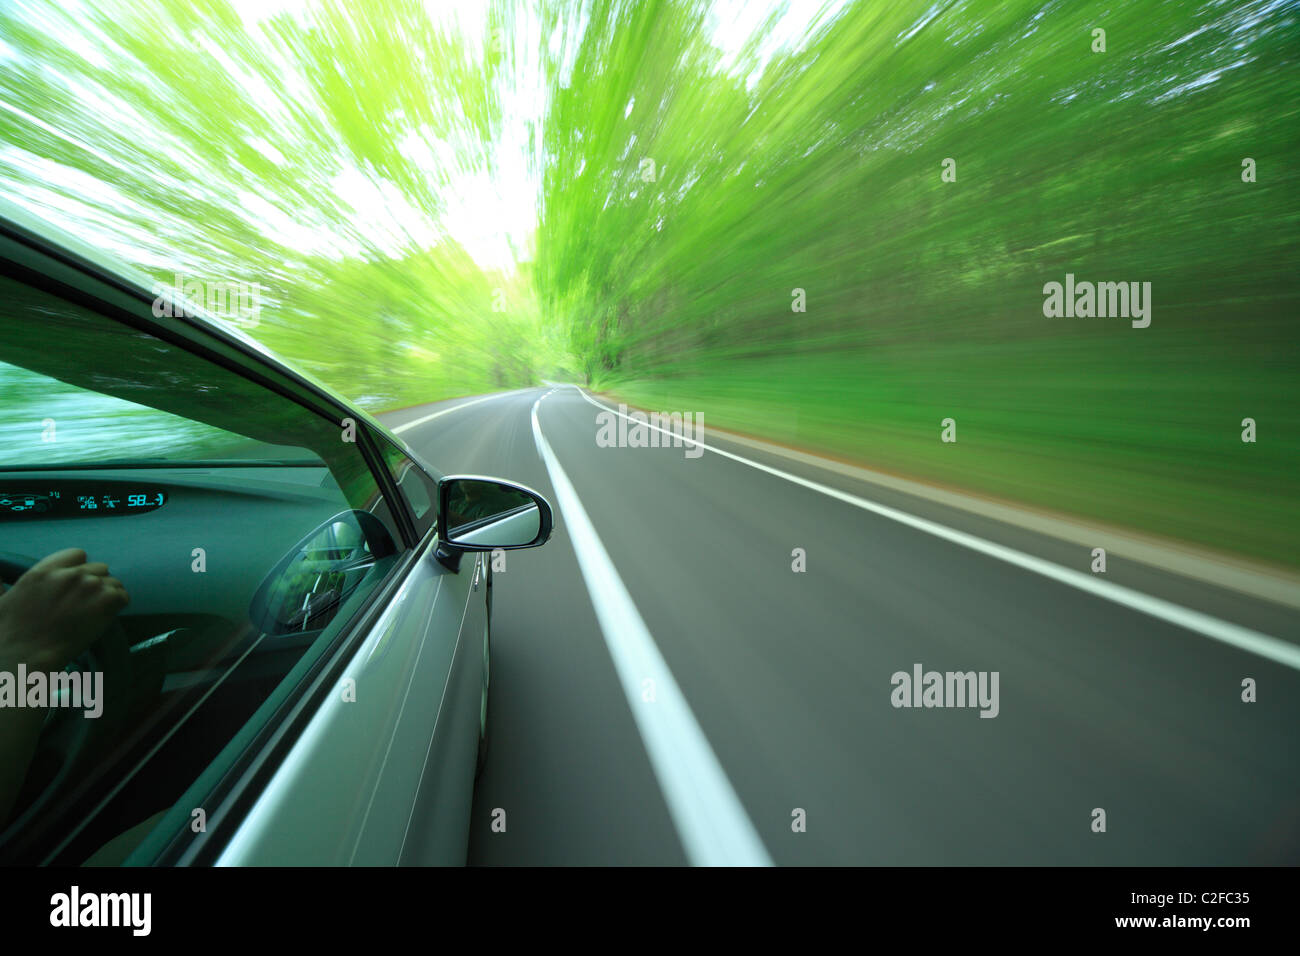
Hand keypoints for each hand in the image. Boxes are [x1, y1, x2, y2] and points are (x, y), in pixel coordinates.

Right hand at [0, 548, 128, 672]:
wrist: (25, 656)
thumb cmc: (9, 635)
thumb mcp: (1, 602)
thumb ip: (3, 585)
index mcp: (44, 571)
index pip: (78, 555)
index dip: (80, 569)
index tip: (76, 585)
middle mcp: (69, 574)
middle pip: (99, 568)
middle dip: (95, 584)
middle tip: (86, 604)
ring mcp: (89, 585)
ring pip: (113, 582)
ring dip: (108, 596)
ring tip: (95, 614)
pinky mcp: (106, 600)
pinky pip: (123, 596)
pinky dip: (118, 606)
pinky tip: (105, 618)